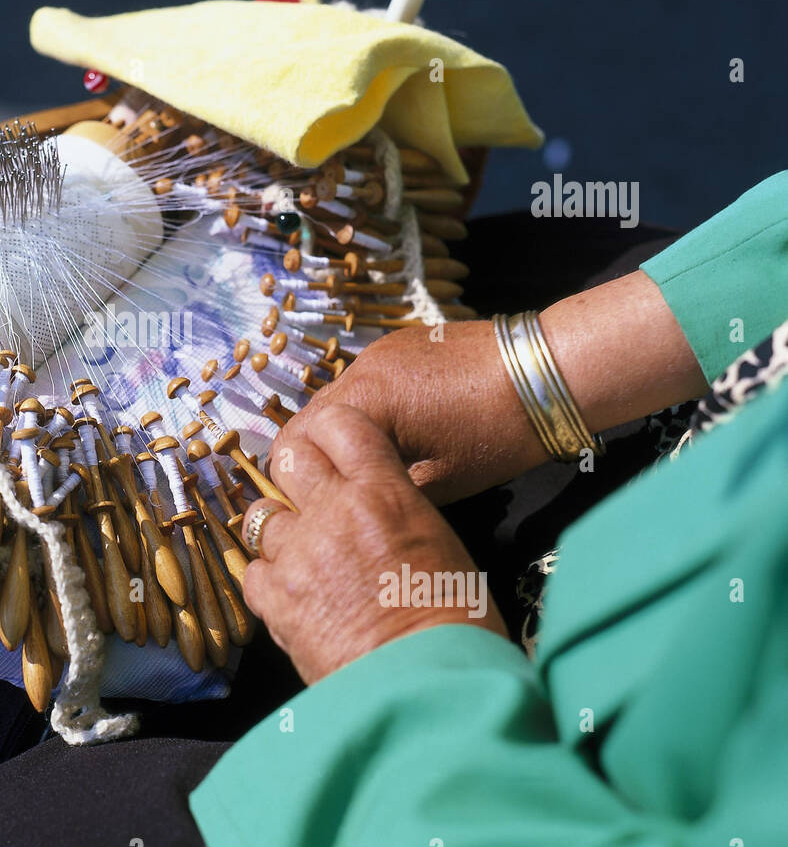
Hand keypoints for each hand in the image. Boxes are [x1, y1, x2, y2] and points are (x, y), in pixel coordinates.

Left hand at [243, 403, 507, 684]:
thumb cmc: (457, 622)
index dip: (331, 432)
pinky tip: (292, 597)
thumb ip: (399, 515)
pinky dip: (268, 581)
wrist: (429, 686)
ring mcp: (298, 553)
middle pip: (290, 459)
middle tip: (308, 496)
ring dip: (279, 531)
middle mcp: (333, 510)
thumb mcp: (442, 546)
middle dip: (296, 473)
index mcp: (384, 491)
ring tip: (302, 556)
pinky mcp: (275, 598)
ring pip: (262, 517)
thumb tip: (385, 516)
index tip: (332, 449)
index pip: (340, 424)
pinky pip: (253, 573)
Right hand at [291, 320, 545, 504]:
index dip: (295, 476)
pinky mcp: (404, 343)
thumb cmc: (496, 435)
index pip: (294, 442)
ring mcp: (382, 350)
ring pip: (341, 398)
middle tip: (336, 489)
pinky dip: (370, 409)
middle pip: (312, 417)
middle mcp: (361, 368)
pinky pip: (368, 382)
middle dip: (316, 453)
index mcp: (362, 402)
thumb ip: (378, 488)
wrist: (551, 371)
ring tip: (370, 463)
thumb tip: (349, 501)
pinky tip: (401, 430)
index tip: (308, 503)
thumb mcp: (436, 482)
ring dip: (344, 431)